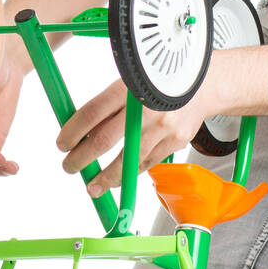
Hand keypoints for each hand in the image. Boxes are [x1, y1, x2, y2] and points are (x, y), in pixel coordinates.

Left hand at [55, 74, 219, 195]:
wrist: (205, 84)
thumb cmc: (161, 82)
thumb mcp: (131, 82)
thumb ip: (109, 104)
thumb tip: (80, 131)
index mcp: (129, 87)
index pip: (92, 113)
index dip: (72, 131)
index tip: (62, 144)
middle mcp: (146, 108)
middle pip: (104, 140)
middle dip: (81, 158)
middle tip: (69, 166)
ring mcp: (162, 127)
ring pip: (126, 160)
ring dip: (105, 178)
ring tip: (92, 186)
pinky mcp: (176, 142)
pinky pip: (147, 164)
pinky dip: (129, 174)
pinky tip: (118, 180)